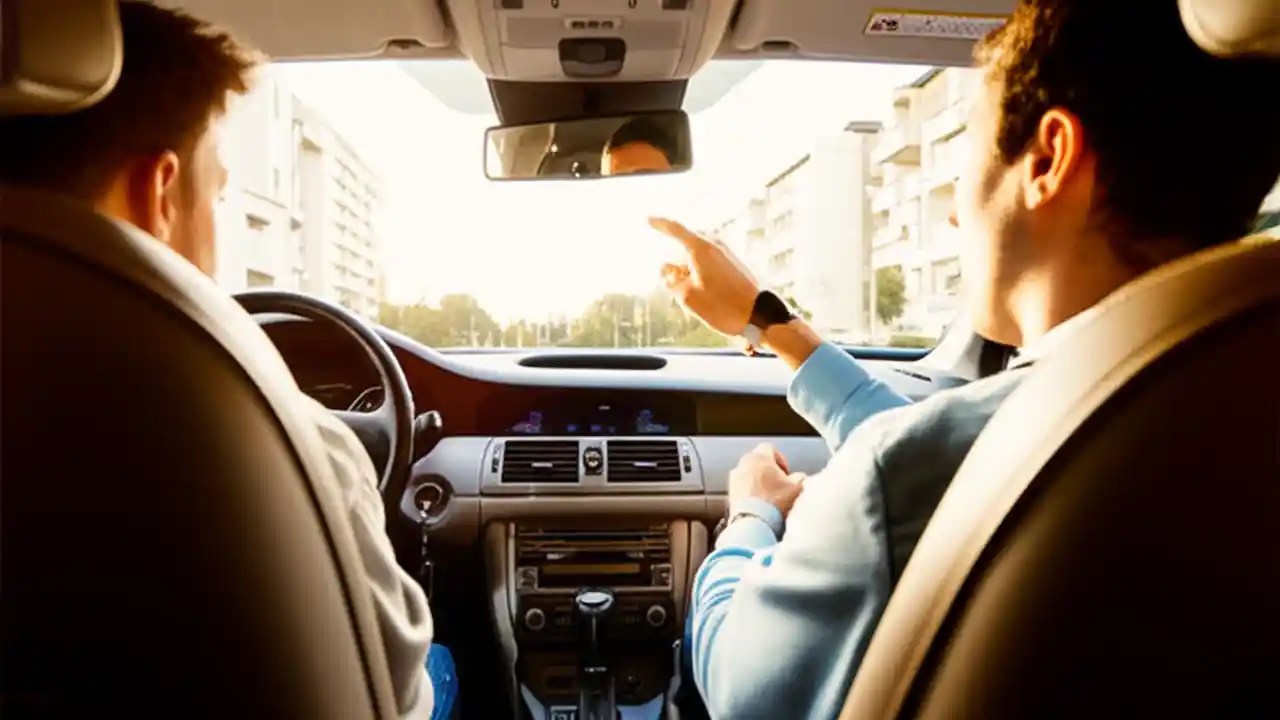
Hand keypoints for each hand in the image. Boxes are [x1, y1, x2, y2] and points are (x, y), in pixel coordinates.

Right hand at [649, 217, 758, 336]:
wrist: (758, 316)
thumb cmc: (722, 306)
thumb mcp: (687, 297)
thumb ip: (670, 281)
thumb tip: (667, 273)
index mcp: (702, 249)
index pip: (676, 229)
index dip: (660, 224)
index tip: (647, 219)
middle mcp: (714, 247)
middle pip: (684, 251)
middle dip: (675, 270)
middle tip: (675, 288)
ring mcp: (725, 256)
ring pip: (695, 263)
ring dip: (688, 278)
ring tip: (699, 301)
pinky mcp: (732, 266)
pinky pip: (707, 269)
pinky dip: (700, 280)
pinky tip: (709, 300)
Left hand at [728, 443, 805, 516]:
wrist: (754, 523)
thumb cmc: (774, 502)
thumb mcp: (797, 488)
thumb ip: (800, 478)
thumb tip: (799, 478)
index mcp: (759, 457)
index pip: (770, 448)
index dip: (781, 460)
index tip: (786, 473)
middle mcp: (743, 464)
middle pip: (758, 462)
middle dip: (769, 472)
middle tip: (779, 485)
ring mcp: (734, 480)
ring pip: (748, 476)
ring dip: (758, 484)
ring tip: (770, 498)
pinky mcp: (729, 495)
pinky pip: (742, 490)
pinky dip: (750, 495)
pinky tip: (760, 507)